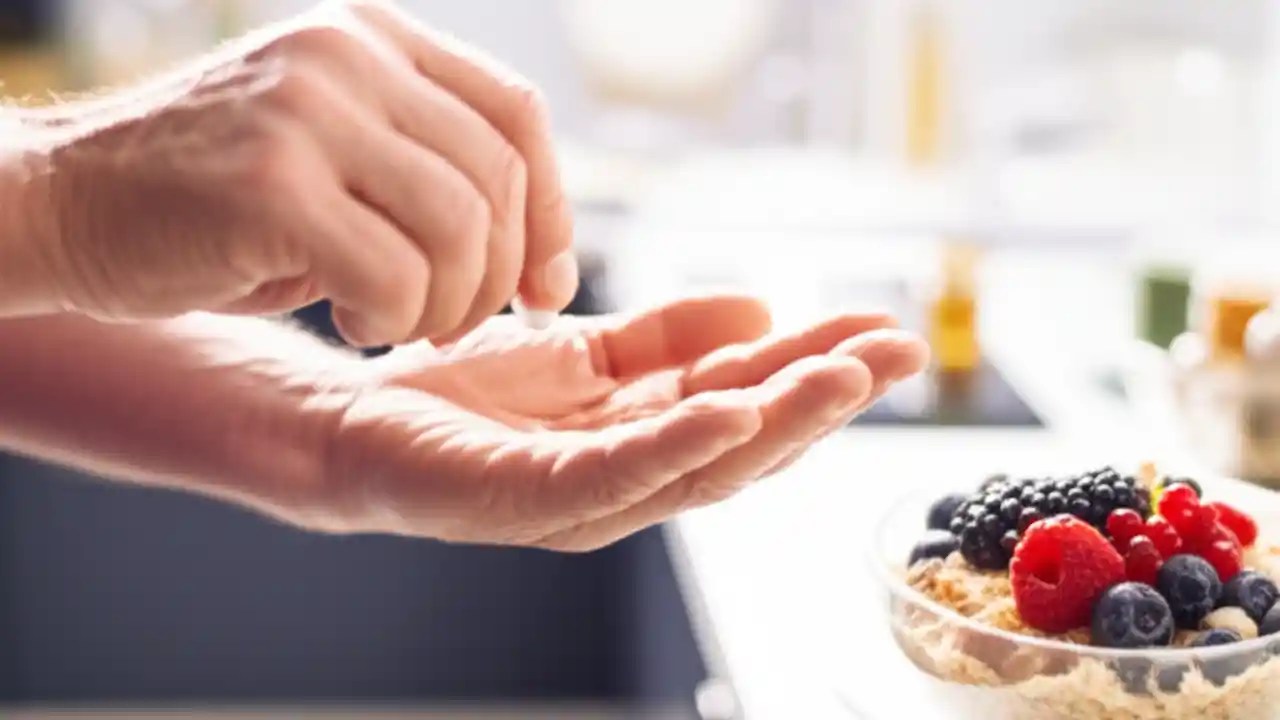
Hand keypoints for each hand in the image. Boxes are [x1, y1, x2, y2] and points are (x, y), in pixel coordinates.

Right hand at [6, 0, 572, 344]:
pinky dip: (393, 317)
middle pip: (500, 176)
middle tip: (453, 322)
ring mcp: (307, 110)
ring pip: (462, 226)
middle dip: (500, 275)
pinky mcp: (269, 180)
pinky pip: (397, 271)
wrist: (66, 202)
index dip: (553, 210)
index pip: (517, 114)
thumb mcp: (336, 157)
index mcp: (372, 37)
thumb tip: (547, 253)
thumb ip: (430, 172)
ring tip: (397, 321)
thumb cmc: (215, 202)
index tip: (547, 285)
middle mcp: (346, 55)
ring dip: (449, 303)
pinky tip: (350, 320)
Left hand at [319, 297, 927, 550]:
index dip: (816, 369)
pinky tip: (733, 411)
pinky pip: (615, 474)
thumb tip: (759, 310)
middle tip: (894, 354)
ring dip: (777, 421)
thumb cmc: (467, 391)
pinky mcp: (527, 498)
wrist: (354, 417)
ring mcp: (582, 497)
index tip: (883, 331)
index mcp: (646, 438)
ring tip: (842, 376)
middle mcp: (628, 477)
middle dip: (824, 398)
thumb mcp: (586, 350)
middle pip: (744, 442)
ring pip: (699, 464)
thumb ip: (668, 335)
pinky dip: (678, 445)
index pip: (748, 403)